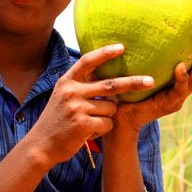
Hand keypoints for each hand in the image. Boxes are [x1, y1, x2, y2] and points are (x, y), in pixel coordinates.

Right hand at [27, 44, 153, 164]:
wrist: (41, 144)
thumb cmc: (57, 120)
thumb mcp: (62, 97)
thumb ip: (80, 85)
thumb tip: (106, 73)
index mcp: (66, 82)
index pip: (87, 62)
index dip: (105, 53)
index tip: (122, 47)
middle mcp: (71, 92)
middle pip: (110, 85)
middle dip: (133, 83)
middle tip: (150, 81)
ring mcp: (76, 108)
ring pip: (111, 108)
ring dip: (107, 116)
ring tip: (90, 122)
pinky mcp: (82, 124)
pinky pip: (107, 123)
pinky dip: (102, 129)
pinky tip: (88, 132)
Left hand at [112, 33, 191, 133]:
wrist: (120, 117)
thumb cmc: (127, 93)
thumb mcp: (141, 73)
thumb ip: (148, 59)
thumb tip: (143, 33)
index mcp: (179, 83)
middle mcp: (182, 90)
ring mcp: (177, 98)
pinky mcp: (168, 104)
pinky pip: (178, 90)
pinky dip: (181, 78)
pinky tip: (180, 67)